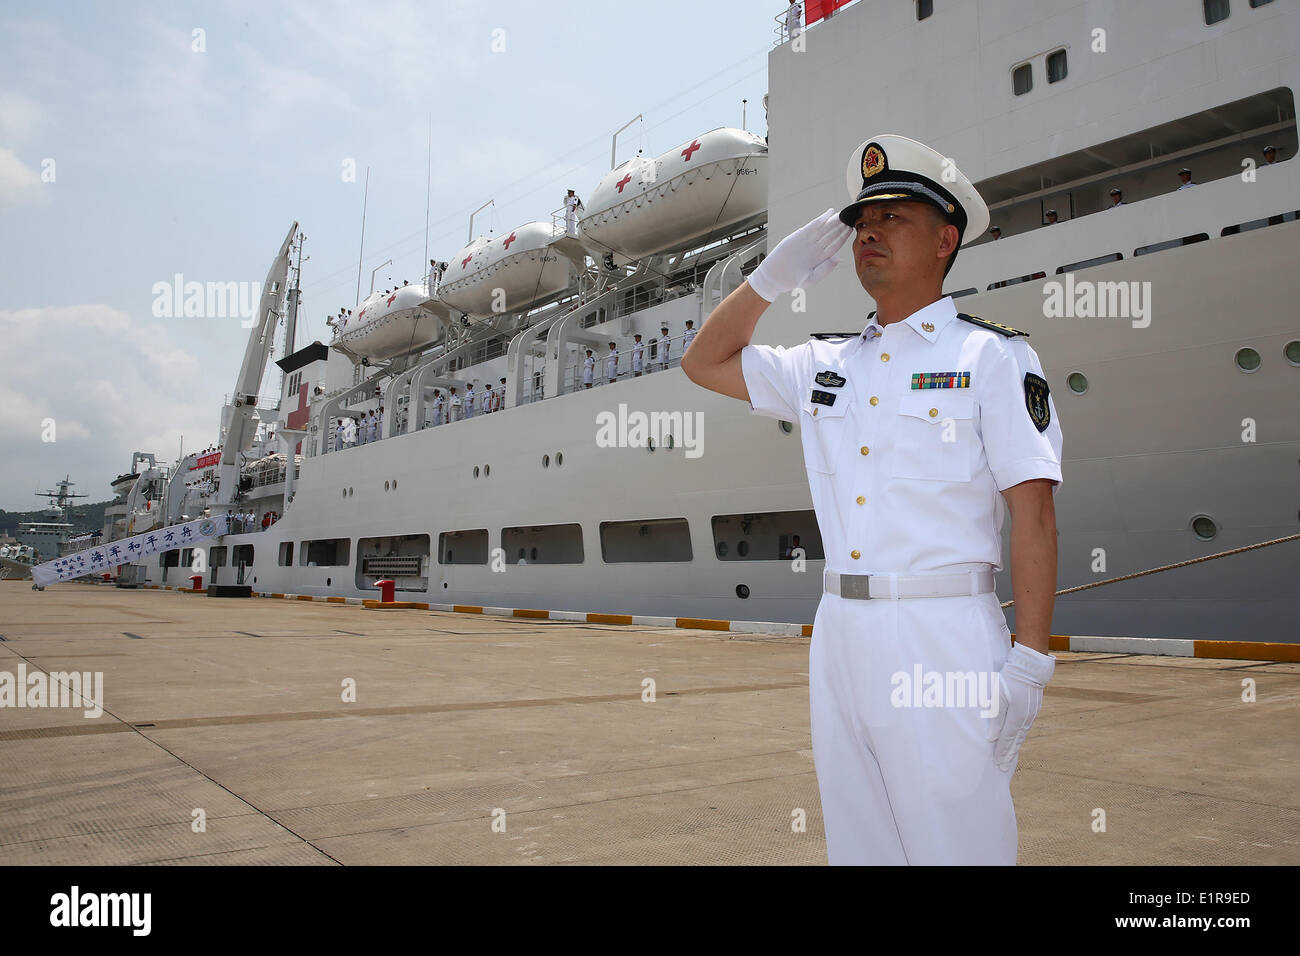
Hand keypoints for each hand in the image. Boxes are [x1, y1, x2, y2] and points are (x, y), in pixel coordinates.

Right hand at [747, 208, 852, 301]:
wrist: (776, 276)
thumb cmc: (793, 280)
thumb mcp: (811, 279)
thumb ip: (825, 269)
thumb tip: (838, 259)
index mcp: (821, 258)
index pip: (835, 245)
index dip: (843, 237)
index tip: (851, 229)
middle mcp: (816, 248)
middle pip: (831, 234)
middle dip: (840, 226)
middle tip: (849, 218)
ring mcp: (808, 241)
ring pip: (824, 229)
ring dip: (833, 221)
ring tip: (841, 214)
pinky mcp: (799, 235)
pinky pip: (812, 226)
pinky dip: (820, 219)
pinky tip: (829, 213)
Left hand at [991, 642, 1054, 771]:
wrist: (1029, 667)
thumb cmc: (1009, 680)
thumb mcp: (997, 697)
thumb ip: (994, 718)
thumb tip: (992, 737)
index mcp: (1016, 717)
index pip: (1007, 739)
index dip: (1002, 752)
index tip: (998, 764)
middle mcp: (1026, 718)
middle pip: (1016, 740)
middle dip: (1009, 753)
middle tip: (1003, 766)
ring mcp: (1031, 713)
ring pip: (1021, 734)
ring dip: (1015, 745)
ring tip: (1009, 755)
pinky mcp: (1033, 708)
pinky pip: (1025, 726)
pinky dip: (1019, 735)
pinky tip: (1016, 737)